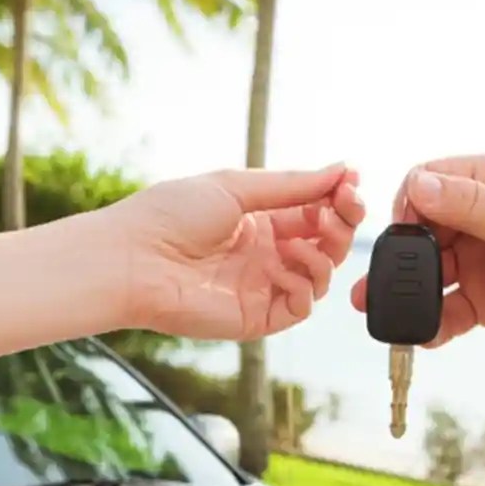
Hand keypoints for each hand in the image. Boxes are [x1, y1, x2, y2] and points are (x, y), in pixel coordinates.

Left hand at [114, 163, 364, 340]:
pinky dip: (306, 287)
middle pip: (325, 242)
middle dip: (341, 224)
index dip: (337, 197)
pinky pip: (301, 306)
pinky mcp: (257, 317)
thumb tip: (342, 169)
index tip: (351, 182)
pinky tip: (288, 266)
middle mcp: (265, 253)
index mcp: (260, 219)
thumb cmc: (171, 215)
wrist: (133, 259)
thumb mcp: (235, 186)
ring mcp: (263, 285)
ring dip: (325, 254)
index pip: (314, 210)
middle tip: (344, 207)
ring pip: (320, 275)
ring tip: (304, 241)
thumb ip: (292, 185)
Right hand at [350, 153, 484, 360]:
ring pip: (430, 270)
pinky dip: (432, 321)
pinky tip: (421, 335)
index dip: (411, 203)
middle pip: (424, 227)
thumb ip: (472, 206)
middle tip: (379, 280)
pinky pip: (448, 307)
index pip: (434, 178)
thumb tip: (417, 184)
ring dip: (406, 291)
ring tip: (381, 311)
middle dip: (400, 254)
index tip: (403, 234)